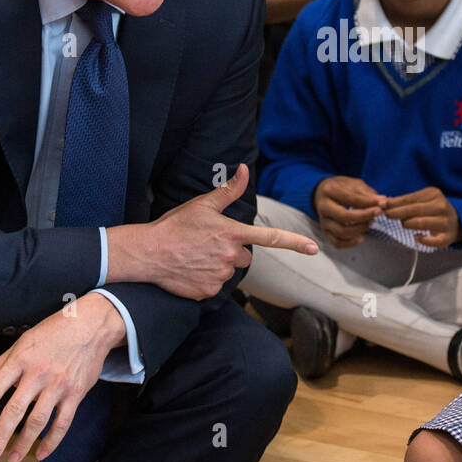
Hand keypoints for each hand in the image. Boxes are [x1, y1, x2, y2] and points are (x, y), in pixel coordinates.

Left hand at [0, 293, 124, 461]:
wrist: (91, 325)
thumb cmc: (53, 333)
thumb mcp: (21, 344)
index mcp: (20, 359)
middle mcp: (38, 373)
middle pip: (15, 409)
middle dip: (0, 436)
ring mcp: (59, 384)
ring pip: (38, 420)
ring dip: (24, 443)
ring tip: (12, 458)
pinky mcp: (76, 393)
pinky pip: (63, 422)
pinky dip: (52, 441)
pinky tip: (41, 453)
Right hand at [106, 164, 318, 298]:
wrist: (148, 253)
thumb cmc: (175, 226)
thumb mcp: (203, 205)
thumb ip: (229, 191)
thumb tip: (245, 170)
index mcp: (233, 233)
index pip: (271, 238)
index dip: (295, 243)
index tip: (313, 249)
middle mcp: (231, 255)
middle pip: (245, 255)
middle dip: (232, 249)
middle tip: (207, 243)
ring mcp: (220, 276)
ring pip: (230, 270)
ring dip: (218, 264)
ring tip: (196, 255)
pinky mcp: (208, 292)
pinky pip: (215, 286)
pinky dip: (206, 279)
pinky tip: (191, 269)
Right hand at [314, 175, 386, 247]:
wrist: (323, 193)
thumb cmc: (342, 188)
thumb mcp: (354, 184)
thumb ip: (367, 193)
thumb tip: (383, 202)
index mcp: (329, 190)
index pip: (350, 199)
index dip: (368, 203)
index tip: (382, 204)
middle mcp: (323, 206)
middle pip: (344, 217)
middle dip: (364, 216)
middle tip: (378, 213)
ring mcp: (323, 221)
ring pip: (341, 232)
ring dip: (360, 229)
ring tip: (371, 222)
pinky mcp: (325, 232)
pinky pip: (337, 243)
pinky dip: (351, 243)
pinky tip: (361, 237)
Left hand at [382, 186, 461, 248]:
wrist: (459, 221)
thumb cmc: (434, 209)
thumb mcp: (423, 199)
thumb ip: (406, 201)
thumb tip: (385, 202)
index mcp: (434, 195)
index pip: (410, 199)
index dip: (395, 203)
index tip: (383, 205)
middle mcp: (441, 207)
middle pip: (414, 210)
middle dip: (397, 212)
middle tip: (387, 214)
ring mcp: (445, 222)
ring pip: (420, 223)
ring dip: (407, 224)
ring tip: (404, 224)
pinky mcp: (447, 237)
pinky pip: (432, 241)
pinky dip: (422, 239)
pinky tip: (416, 237)